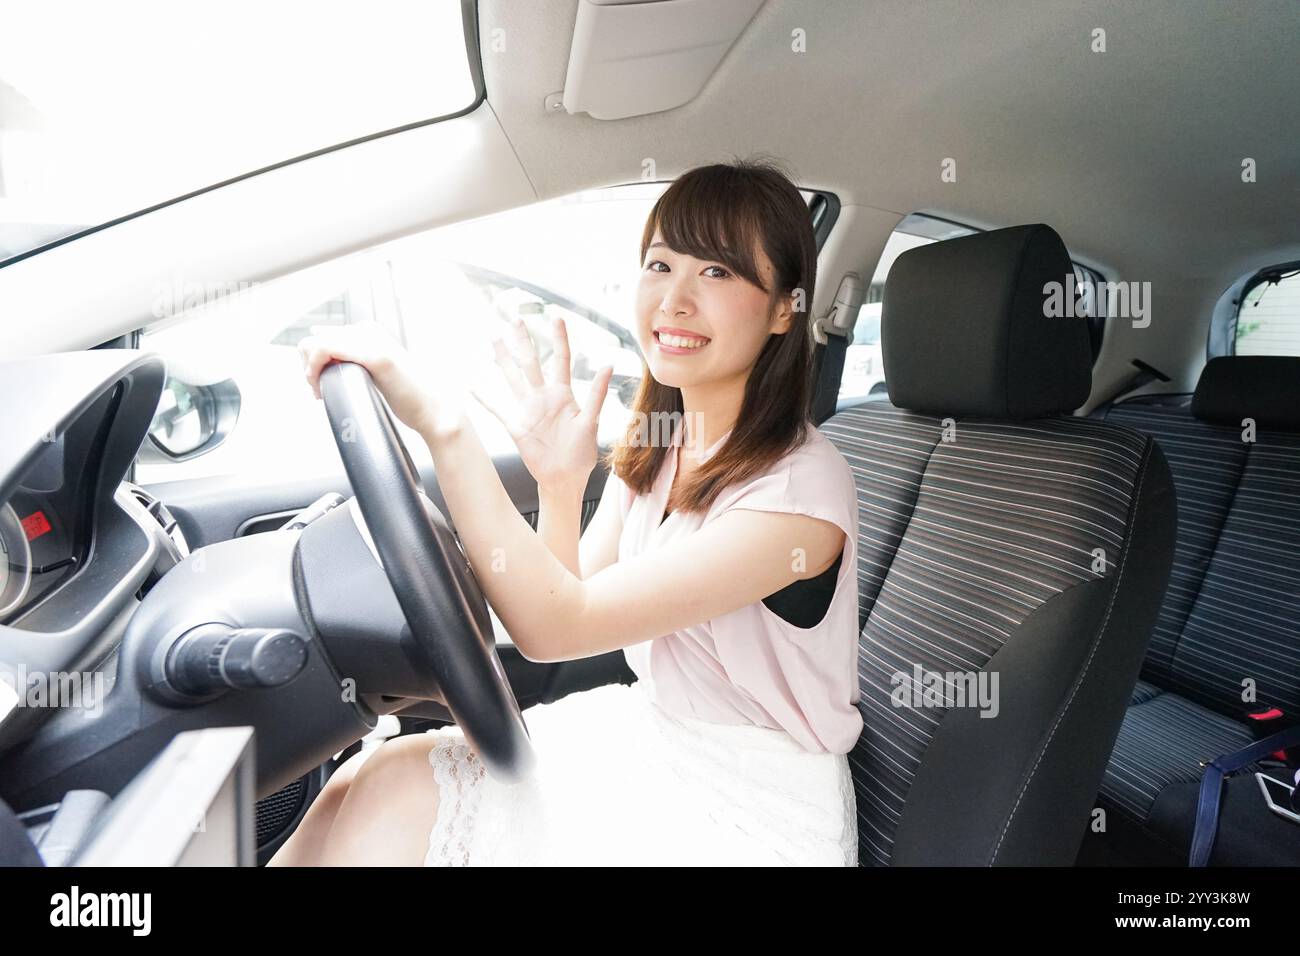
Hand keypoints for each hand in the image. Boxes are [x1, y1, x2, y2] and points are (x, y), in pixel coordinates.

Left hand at [298, 323, 457, 435]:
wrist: (433, 408)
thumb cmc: (407, 396)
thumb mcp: (375, 373)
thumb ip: (355, 361)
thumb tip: (327, 353)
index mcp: (369, 333)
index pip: (323, 337)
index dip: (314, 363)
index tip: (320, 386)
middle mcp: (368, 331)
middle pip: (315, 339)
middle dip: (308, 367)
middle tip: (318, 390)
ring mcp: (372, 341)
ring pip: (315, 343)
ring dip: (309, 369)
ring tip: (319, 391)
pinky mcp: (375, 355)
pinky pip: (326, 349)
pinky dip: (315, 369)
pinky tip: (320, 385)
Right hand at [471, 315, 613, 490]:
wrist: (565, 478)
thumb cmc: (580, 453)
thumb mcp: (591, 422)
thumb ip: (596, 393)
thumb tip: (608, 364)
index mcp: (564, 394)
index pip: (561, 359)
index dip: (559, 339)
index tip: (556, 317)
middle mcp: (543, 397)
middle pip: (531, 363)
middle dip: (524, 341)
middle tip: (516, 318)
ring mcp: (527, 409)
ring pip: (512, 377)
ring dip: (503, 358)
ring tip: (494, 338)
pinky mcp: (515, 425)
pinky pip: (497, 407)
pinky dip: (484, 397)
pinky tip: (473, 384)